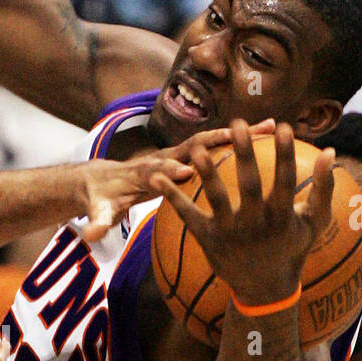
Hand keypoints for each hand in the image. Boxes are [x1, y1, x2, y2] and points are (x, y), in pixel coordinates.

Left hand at [79, 122, 275, 240]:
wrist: (101, 181)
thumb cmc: (102, 198)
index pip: (158, 169)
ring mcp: (178, 154)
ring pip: (212, 140)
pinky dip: (238, 144)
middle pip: (194, 144)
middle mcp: (164, 157)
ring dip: (239, 134)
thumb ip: (97, 220)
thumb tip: (89, 234)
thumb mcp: (98, 211)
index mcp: (144, 172)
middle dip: (220, 138)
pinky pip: (216, 149)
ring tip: (272, 127)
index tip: (187, 172)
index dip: (170, 170)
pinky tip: (266, 143)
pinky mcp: (187, 157)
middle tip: (246, 132)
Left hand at [150, 120, 334, 303]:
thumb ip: (323, 187)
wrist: (265, 288)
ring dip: (207, 173)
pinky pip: (188, 215)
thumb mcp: (314, 221)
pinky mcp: (208, 239)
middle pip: (250, 184)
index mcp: (282, 217)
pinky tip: (157, 178)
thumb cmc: (292, 247)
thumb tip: (330, 151)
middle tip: (239, 122)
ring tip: (199, 147)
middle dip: (245, 153)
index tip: (282, 126)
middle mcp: (256, 225)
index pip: (285, 180)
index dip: (285, 153)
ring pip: (217, 199)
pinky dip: (171, 197)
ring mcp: (230, 233)